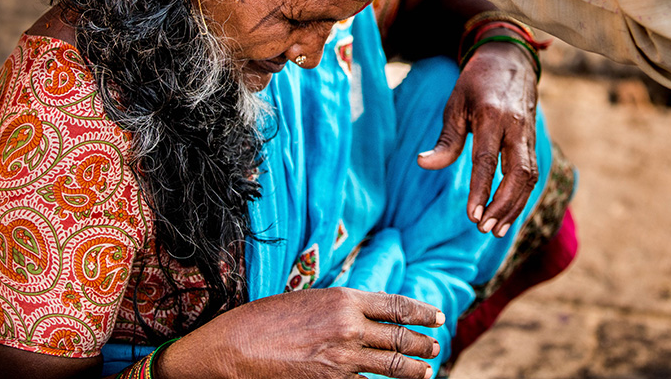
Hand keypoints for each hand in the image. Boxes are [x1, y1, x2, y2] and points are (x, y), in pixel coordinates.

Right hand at [159, 287, 444, 378]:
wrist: (233, 348)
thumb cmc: (265, 320)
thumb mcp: (309, 300)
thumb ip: (340, 308)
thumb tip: (363, 315)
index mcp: (345, 299)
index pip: (396, 305)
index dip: (421, 311)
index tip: (437, 316)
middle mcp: (350, 327)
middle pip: (400, 336)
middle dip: (423, 342)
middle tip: (435, 345)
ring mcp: (343, 359)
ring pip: (392, 365)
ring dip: (414, 369)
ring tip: (426, 370)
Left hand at [421, 40, 538, 237]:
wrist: (510, 59)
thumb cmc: (476, 83)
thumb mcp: (455, 104)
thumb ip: (446, 139)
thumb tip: (424, 165)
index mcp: (490, 115)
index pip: (486, 159)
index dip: (480, 189)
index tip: (472, 215)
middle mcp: (514, 126)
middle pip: (518, 172)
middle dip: (503, 204)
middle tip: (483, 227)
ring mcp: (528, 134)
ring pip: (529, 176)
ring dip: (514, 206)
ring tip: (494, 229)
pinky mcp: (533, 140)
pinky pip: (531, 172)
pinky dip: (520, 196)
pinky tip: (506, 214)